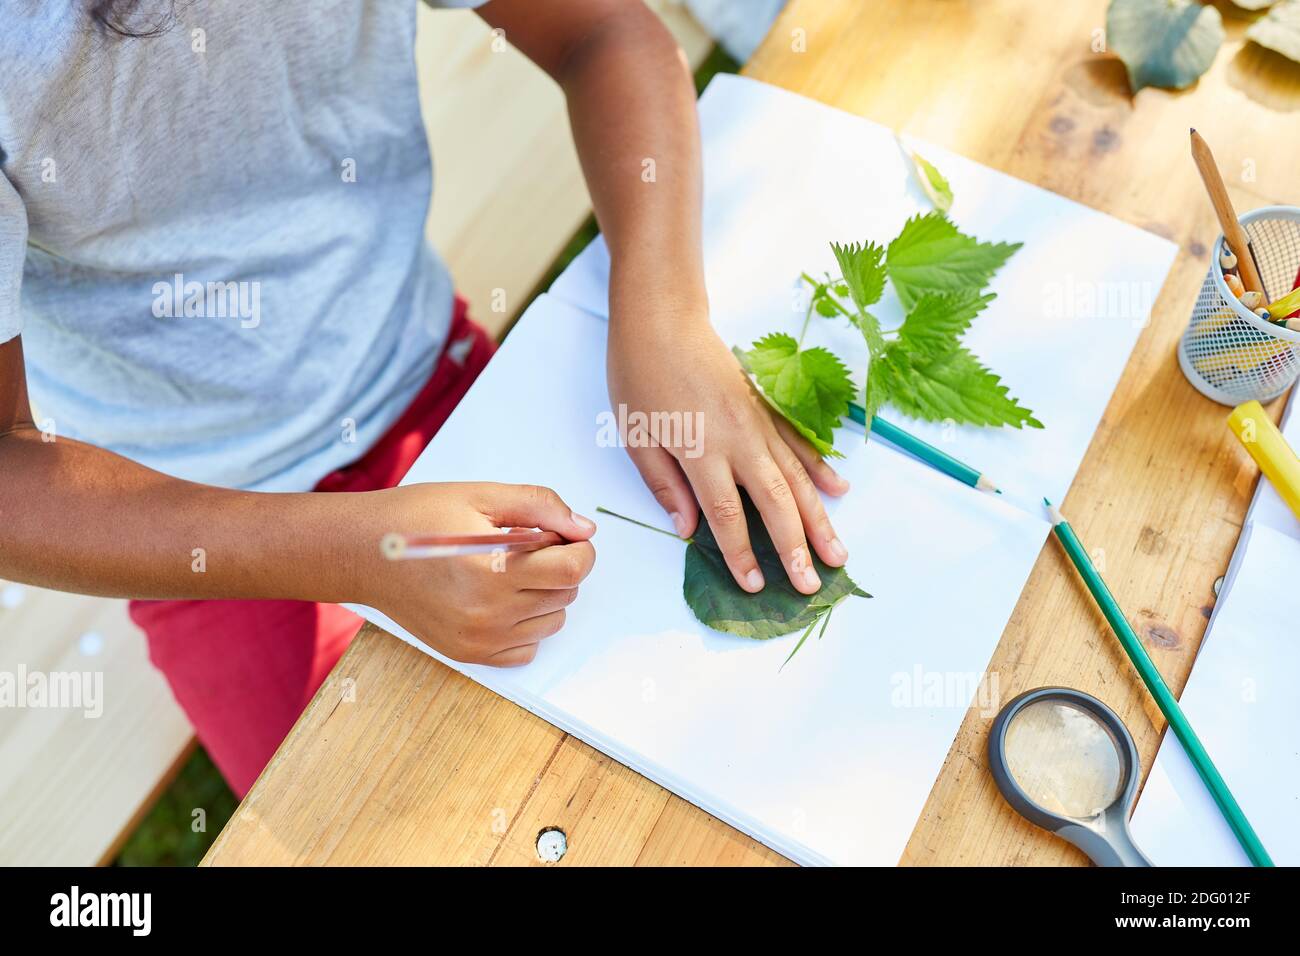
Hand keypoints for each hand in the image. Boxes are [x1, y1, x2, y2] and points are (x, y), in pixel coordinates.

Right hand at [356, 482, 596, 665]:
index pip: (573, 570)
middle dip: (559, 566)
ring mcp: (479, 639)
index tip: (564, 537)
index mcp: (494, 569)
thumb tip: (584, 529)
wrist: (362, 553)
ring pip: (551, 621)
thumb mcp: (481, 496)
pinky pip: (526, 648)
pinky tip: (500, 599)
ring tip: (508, 571)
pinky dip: (525, 625)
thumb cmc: (417, 518)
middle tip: (526, 546)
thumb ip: (541, 507)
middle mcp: (489, 612)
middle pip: (566, 594)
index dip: (579, 548)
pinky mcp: (469, 653)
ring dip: (544, 595)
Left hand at [607, 314, 849, 595]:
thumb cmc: (639, 375)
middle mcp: (739, 438)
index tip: (754, 585)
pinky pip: (800, 442)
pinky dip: (821, 467)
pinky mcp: (767, 406)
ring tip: (840, 554)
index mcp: (701, 449)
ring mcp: (759, 421)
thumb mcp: (636, 435)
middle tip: (812, 585)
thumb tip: (688, 529)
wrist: (662, 317)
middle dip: (796, 548)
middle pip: (775, 502)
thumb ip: (665, 484)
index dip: (742, 552)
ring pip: (797, 477)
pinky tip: (839, 490)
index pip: (727, 513)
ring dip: (820, 518)